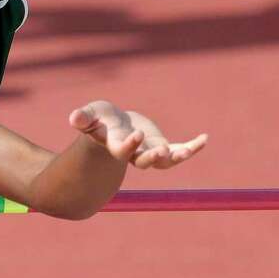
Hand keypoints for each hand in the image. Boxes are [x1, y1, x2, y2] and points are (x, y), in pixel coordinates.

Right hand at [69, 100, 207, 168]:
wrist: (114, 125)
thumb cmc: (99, 119)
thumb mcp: (90, 115)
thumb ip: (82, 118)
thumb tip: (73, 118)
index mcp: (116, 146)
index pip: (123, 151)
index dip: (130, 145)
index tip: (137, 134)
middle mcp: (134, 154)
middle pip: (145, 162)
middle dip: (154, 158)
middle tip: (163, 151)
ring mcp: (150, 151)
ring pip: (165, 163)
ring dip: (176, 157)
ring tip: (187, 150)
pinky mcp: (163, 146)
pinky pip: (180, 151)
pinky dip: (193, 147)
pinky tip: (204, 139)